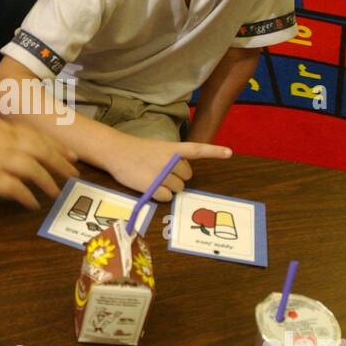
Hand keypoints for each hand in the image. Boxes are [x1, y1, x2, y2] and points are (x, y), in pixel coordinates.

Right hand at [0, 116, 78, 209]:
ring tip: (56, 193)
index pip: (40, 138)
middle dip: (61, 165)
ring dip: (48, 183)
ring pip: (35, 172)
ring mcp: (3, 161)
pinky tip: (33, 205)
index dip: (58, 148)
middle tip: (73, 175)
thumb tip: (3, 127)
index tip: (71, 155)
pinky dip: (28, 198)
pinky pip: (17, 190)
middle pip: (44, 154)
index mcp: (7, 130)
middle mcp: (10, 144)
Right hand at [107, 137, 232, 201]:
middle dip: (178, 177)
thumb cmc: (138, 151)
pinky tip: (150, 187)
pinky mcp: (152, 187)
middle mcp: (170, 160)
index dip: (215, 152)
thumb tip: (181, 176)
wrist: (116, 152)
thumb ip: (173, 158)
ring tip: (154, 179)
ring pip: (178, 189)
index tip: (230, 153)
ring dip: (169, 187)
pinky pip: (167, 197)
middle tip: (162, 173)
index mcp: (173, 148)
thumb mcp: (159, 148)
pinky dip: (161, 196)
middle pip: (187, 177)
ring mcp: (161, 174)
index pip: (197, 150)